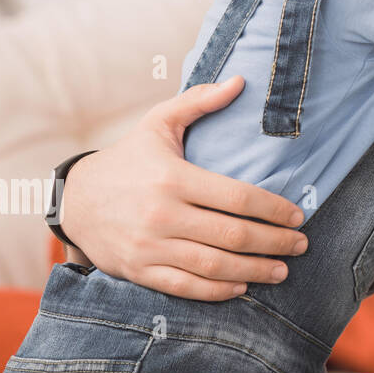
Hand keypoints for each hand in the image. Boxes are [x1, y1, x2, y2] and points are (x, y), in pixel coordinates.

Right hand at [59, 76, 309, 300]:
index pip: (237, 197)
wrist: (72, 199)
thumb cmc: (127, 158)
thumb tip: (240, 81)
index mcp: (174, 178)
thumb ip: (199, 101)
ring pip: (213, 265)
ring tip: (282, 270)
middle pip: (232, 235)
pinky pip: (185, 287)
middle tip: (301, 245)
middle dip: (273, 242)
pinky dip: (217, 290)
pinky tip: (242, 285)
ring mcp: (149, 246)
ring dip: (254, 271)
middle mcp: (162, 214)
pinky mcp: (138, 271)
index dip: (273, 209)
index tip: (298, 216)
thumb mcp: (158, 122)